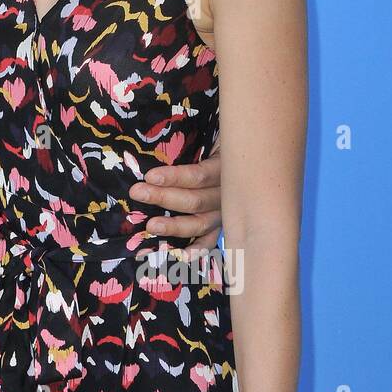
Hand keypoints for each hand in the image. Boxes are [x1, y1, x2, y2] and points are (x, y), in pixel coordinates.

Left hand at [132, 144, 221, 262]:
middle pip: (195, 200)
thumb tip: (161, 141)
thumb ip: (196, 142)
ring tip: (150, 226)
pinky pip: (212, 240)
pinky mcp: (224, 224)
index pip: (199, 175)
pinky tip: (181, 256)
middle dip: (163, 197)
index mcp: (226, 168)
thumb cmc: (224, 144)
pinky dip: (198, 249)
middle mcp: (229, 193)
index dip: (175, 177)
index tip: (149, 175)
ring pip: (201, 222)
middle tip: (137, 193)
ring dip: (174, 226)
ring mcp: (227, 212)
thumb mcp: (215, 136)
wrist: (254, 156)